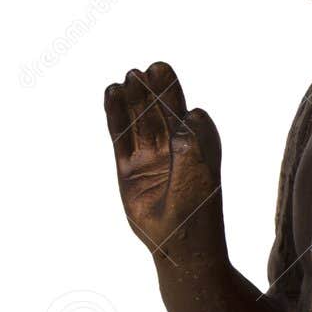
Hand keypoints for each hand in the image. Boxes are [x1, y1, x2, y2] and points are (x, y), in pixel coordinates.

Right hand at [104, 63, 224, 261]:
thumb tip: (193, 111)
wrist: (179, 242)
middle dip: (149, 91)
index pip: (181, 110)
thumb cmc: (198, 207)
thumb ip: (195, 138)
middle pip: (157, 112)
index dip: (170, 90)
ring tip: (124, 79)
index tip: (159, 69)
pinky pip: (119, 137)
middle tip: (140, 71)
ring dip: (131, 101)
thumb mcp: (201, 168)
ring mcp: (148, 157)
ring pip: (137, 122)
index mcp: (197, 143)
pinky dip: (114, 117)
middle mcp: (172, 147)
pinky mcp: (127, 169)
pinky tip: (110, 97)